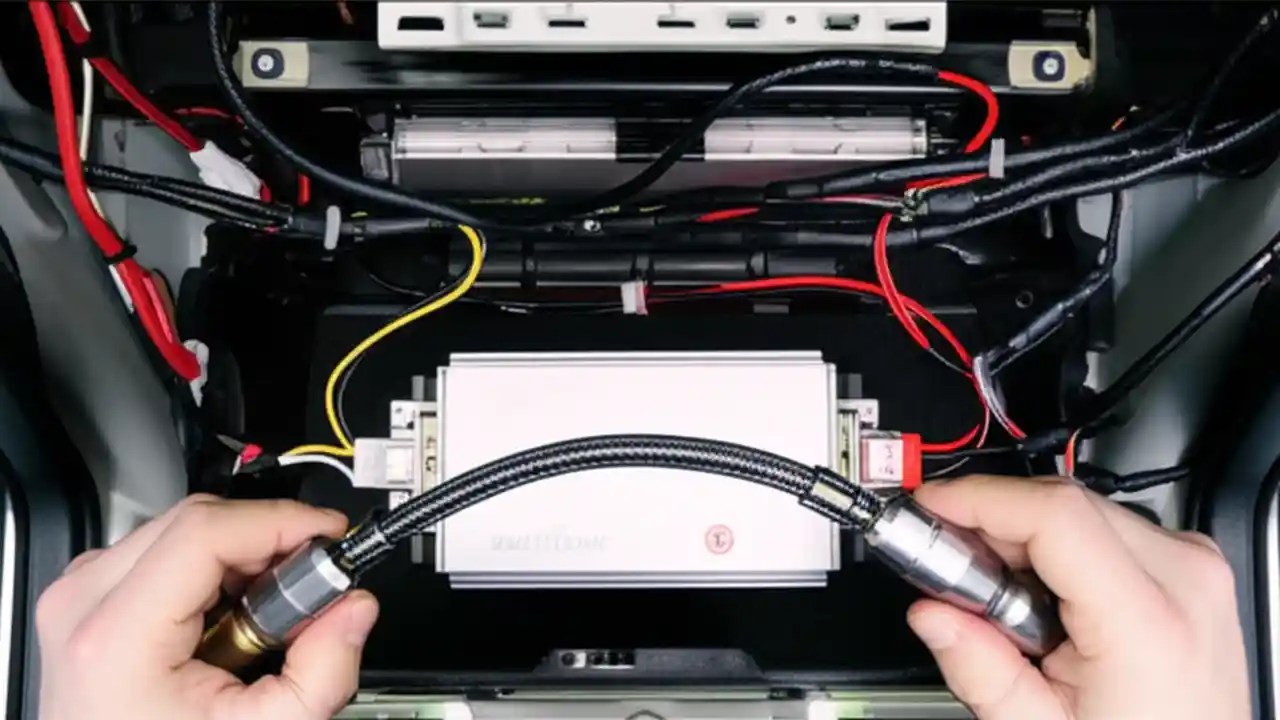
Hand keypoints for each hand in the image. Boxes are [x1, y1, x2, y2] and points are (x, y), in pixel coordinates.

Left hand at [37, 495, 378, 719]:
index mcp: (116, 637)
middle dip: (269, 543)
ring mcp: (82, 593)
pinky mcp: (91, 593)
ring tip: (263, 616)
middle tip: (308, 587)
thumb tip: (354, 609)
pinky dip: (215, 569)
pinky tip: (229, 615)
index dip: (281, 521)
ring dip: (243, 556)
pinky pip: (166, 547)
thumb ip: (322, 675)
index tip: (328, 536)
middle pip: (199, 521)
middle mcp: (85, 602)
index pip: (207, 531)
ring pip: (185, 527)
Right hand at [905, 476, 1249, 719]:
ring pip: (1078, 510)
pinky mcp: (1188, 566)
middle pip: (1060, 506)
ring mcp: (1192, 567)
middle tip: (949, 575)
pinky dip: (1059, 550)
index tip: (931, 507)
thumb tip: (929, 613)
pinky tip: (1049, 602)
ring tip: (1011, 609)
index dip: (979, 498)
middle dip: (991, 527)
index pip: (1053, 515)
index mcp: (1149, 622)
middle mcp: (1183, 577)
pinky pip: (1104, 527)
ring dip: (1024, 541)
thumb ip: (980, 671)